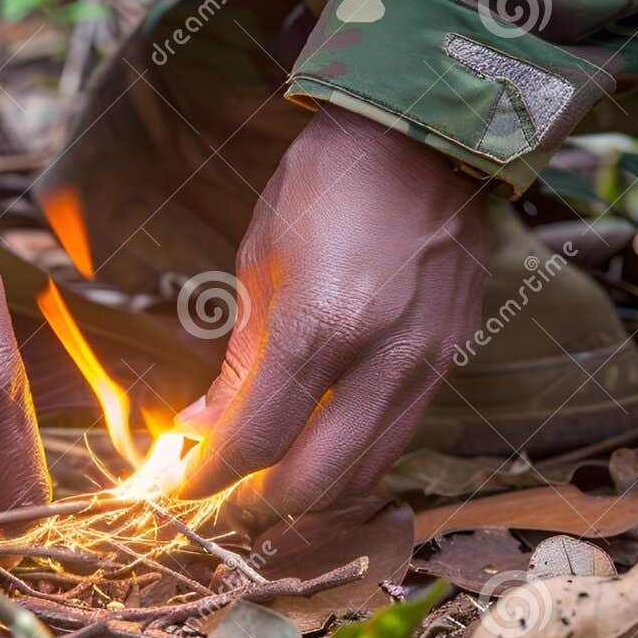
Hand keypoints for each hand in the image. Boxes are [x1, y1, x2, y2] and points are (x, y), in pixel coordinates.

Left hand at [177, 108, 485, 524]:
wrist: (423, 132)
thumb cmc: (326, 185)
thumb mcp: (259, 265)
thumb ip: (237, 362)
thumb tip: (200, 429)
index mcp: (322, 325)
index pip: (257, 441)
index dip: (211, 477)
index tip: (185, 487)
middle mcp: (383, 358)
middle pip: (316, 481)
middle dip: (260, 506)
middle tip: (223, 504)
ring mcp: (427, 363)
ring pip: (366, 473)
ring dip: (311, 495)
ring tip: (266, 487)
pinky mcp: (452, 359)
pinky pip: (398, 438)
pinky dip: (353, 462)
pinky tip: (319, 450)